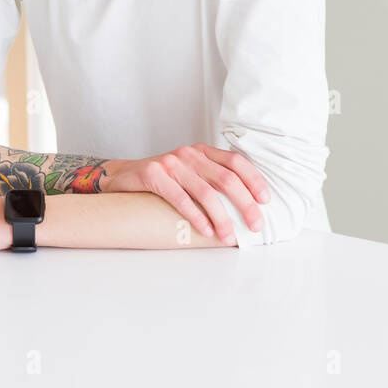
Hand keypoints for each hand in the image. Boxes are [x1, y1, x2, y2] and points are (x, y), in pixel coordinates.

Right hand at [102, 144, 269, 243]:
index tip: (265, 201)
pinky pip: (181, 198)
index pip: (236, 161)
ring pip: (206, 192)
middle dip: (245, 205)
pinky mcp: (153, 174)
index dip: (254, 180)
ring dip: (222, 218)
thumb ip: (211, 179)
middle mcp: (189, 154)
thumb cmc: (162, 180)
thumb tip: (245, 206)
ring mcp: (171, 163)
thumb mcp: (190, 173)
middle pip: (226, 179)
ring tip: (228, 236)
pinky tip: (206, 230)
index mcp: (202, 151)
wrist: (122, 176)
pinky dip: (196, 217)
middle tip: (254, 225)